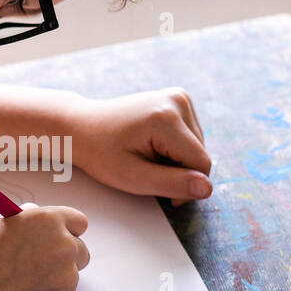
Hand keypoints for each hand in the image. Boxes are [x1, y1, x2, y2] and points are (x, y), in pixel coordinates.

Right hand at [0, 204, 88, 290]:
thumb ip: (28, 224)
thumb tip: (41, 221)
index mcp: (47, 220)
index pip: (78, 222)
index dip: (66, 231)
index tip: (56, 239)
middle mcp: (63, 246)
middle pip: (80, 251)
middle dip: (64, 257)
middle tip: (38, 267)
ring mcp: (66, 278)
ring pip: (71, 277)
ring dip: (54, 280)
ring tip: (20, 287)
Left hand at [65, 88, 211, 206]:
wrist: (82, 127)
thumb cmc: (101, 153)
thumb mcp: (133, 177)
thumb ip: (172, 184)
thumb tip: (207, 189)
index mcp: (166, 118)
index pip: (201, 164)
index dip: (186, 186)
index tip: (162, 194)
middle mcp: (177, 100)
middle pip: (200, 155)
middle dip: (180, 172)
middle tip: (146, 171)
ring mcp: (179, 97)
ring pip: (198, 147)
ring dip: (177, 161)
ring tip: (147, 157)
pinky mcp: (178, 100)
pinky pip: (191, 137)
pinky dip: (176, 149)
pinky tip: (153, 147)